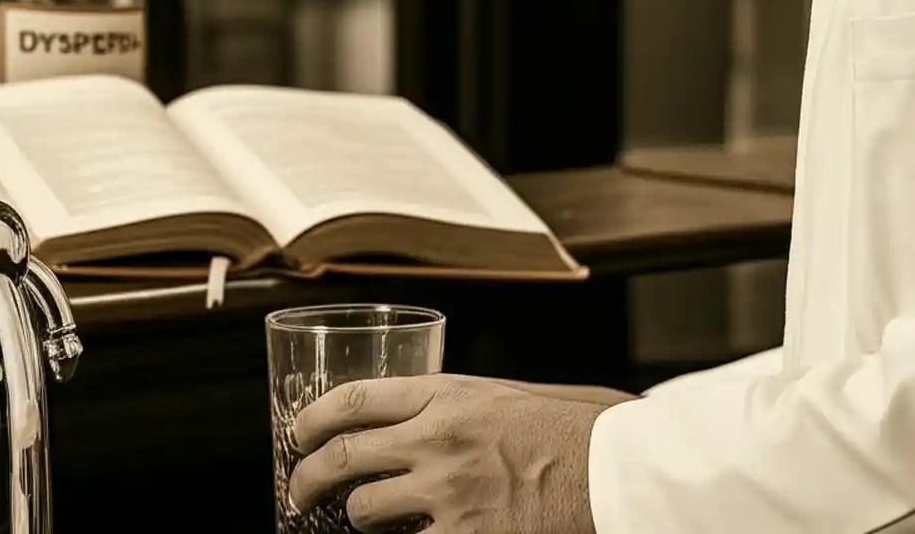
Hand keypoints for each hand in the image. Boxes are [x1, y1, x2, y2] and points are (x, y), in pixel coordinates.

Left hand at [289, 374, 616, 533]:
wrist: (617, 471)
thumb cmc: (566, 431)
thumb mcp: (498, 396)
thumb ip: (446, 405)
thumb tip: (399, 423)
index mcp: (445, 395)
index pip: (354, 399)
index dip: (313, 419)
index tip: (297, 434)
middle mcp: (437, 438)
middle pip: (343, 456)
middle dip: (307, 477)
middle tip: (297, 491)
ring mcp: (448, 492)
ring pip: (365, 510)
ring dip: (357, 518)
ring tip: (364, 520)